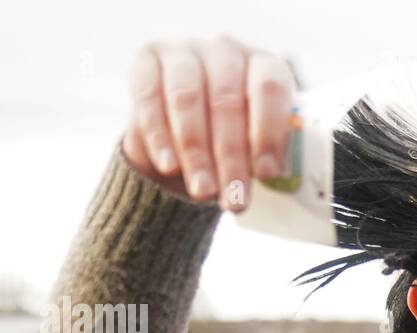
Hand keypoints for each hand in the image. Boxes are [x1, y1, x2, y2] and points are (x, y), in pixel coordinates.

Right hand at [122, 35, 294, 211]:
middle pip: (227, 101)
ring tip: (202, 191)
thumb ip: (262, 154)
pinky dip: (159, 136)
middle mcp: (224, 49)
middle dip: (231, 157)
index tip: (265, 174)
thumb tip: (269, 175)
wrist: (182, 128)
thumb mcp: (254, 144)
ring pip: (187, 98)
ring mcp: (184, 49)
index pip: (269, 89)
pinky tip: (169, 167)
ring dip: (195, 151)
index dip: (268, 132)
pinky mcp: (146, 59)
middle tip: (233, 198)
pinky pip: (150, 97)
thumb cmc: (232, 137)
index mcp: (262, 64)